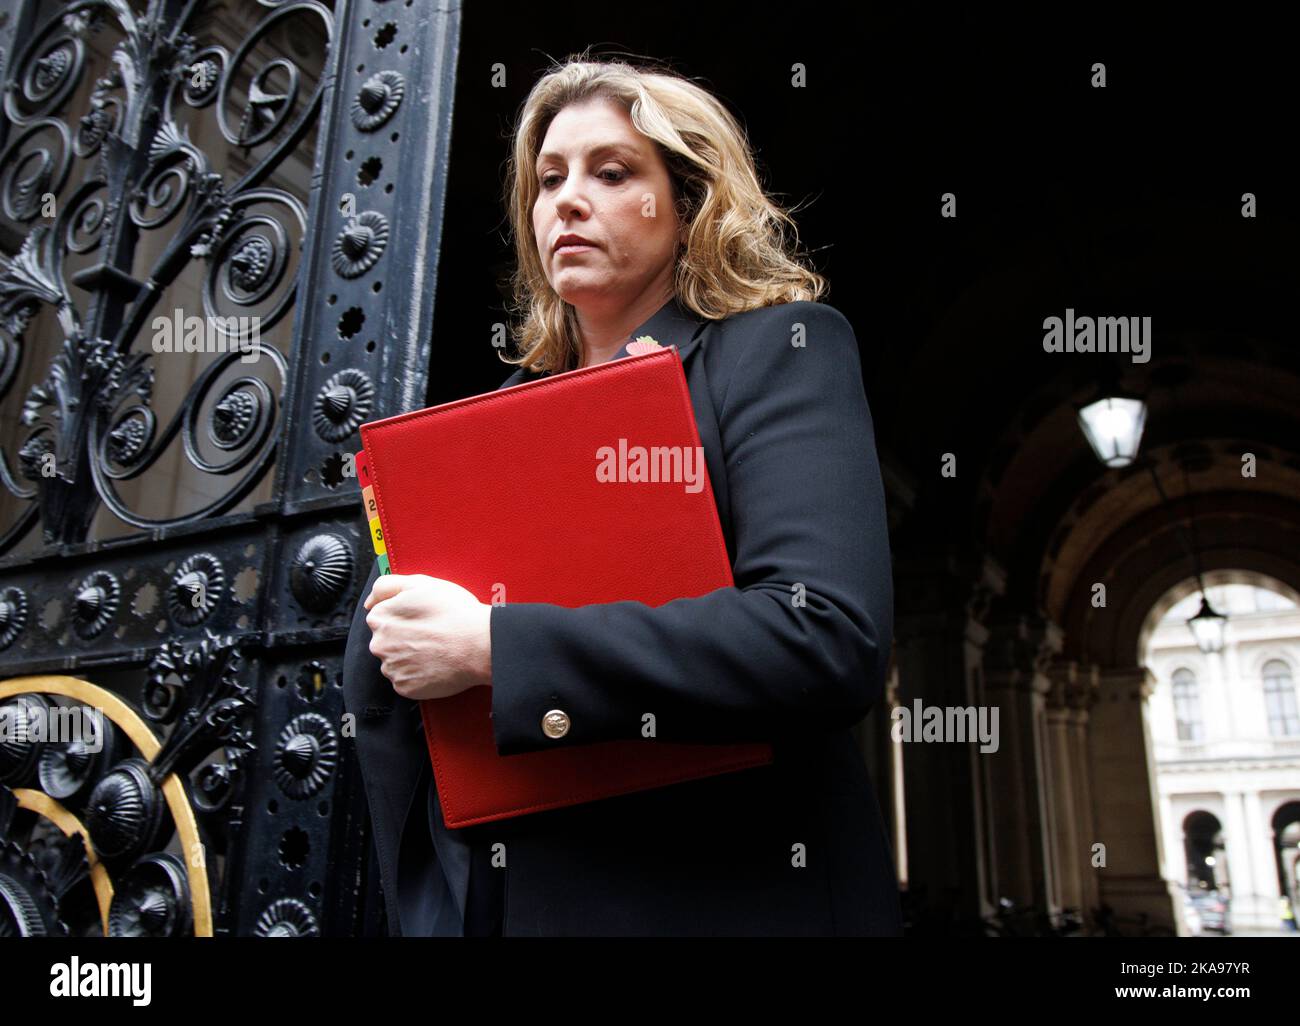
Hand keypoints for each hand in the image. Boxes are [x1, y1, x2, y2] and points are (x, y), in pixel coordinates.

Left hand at [364, 574, 492, 700]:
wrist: (479, 645)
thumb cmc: (454, 612)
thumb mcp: (420, 583)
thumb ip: (386, 586)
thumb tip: (370, 601)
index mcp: (380, 618)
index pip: (382, 616)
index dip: (404, 615)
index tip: (422, 618)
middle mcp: (379, 645)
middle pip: (387, 640)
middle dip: (405, 637)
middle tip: (433, 633)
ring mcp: (392, 668)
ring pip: (397, 661)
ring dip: (412, 657)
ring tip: (437, 649)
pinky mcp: (405, 687)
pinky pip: (407, 680)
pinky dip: (419, 674)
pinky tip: (436, 664)